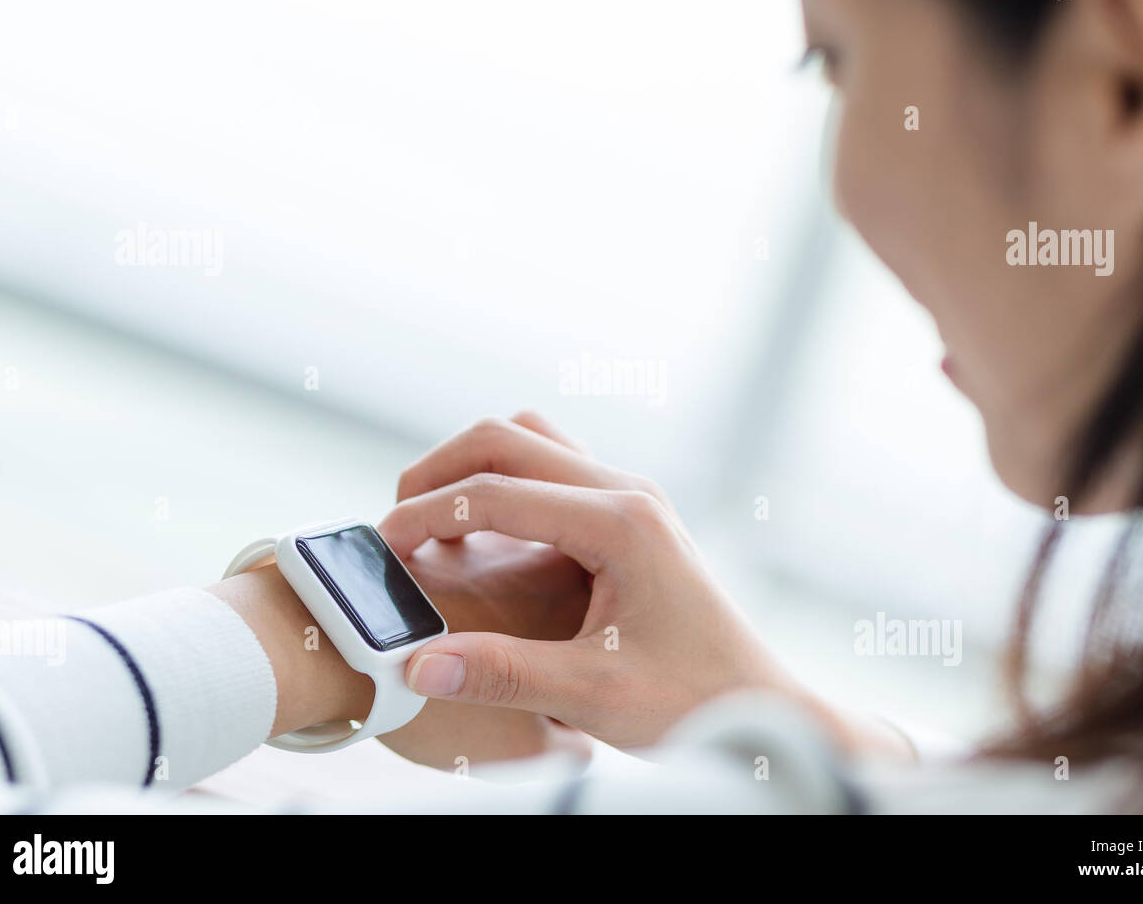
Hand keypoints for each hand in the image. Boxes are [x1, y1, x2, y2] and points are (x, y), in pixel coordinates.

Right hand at [377, 412, 803, 750]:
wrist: (761, 706)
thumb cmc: (693, 700)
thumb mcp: (594, 695)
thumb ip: (503, 673)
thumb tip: (416, 663)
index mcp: (621, 523)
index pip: (497, 493)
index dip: (427, 515)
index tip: (382, 550)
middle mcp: (628, 492)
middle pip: (507, 438)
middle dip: (438, 473)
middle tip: (394, 526)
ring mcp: (631, 497)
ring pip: (531, 440)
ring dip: (473, 469)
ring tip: (432, 524)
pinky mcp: (629, 514)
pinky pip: (552, 469)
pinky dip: (504, 485)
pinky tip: (484, 539)